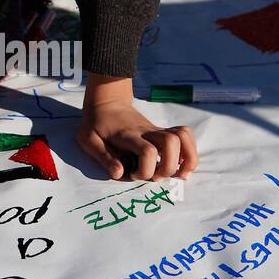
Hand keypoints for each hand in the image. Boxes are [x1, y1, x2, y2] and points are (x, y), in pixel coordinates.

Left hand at [75, 74, 197, 180]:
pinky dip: (189, 151)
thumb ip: (103, 157)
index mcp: (128, 135)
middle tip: (154, 176)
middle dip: (169, 167)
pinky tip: (181, 165)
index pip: (148, 151)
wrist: (107, 102)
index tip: (133, 174)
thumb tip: (119, 173)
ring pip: (183, 137)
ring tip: (179, 173)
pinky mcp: (162, 131)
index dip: (146, 170)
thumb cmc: (96, 123)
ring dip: (187, 159)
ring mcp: (157, 130)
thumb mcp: (88, 140)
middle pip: (172, 143)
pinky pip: (184, 136)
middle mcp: (147, 131)